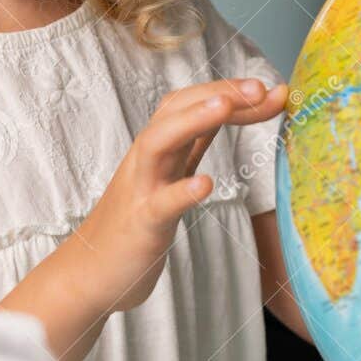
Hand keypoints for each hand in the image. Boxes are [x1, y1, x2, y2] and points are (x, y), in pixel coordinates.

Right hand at [62, 77, 289, 315]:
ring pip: (159, 142)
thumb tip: (224, 110)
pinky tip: (207, 183)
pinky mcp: (141, 224)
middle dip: (218, 92)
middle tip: (262, 87)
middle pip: (175, 109)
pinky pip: (160, 204)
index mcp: (158, 148)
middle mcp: (147, 160)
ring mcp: (141, 189)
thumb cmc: (133, 223)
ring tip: (227, 106)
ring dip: (193, 120)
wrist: (88, 273)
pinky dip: (182, 191)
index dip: (230, 91)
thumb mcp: (166, 174)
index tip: (272, 90)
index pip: (192, 103)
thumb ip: (191, 142)